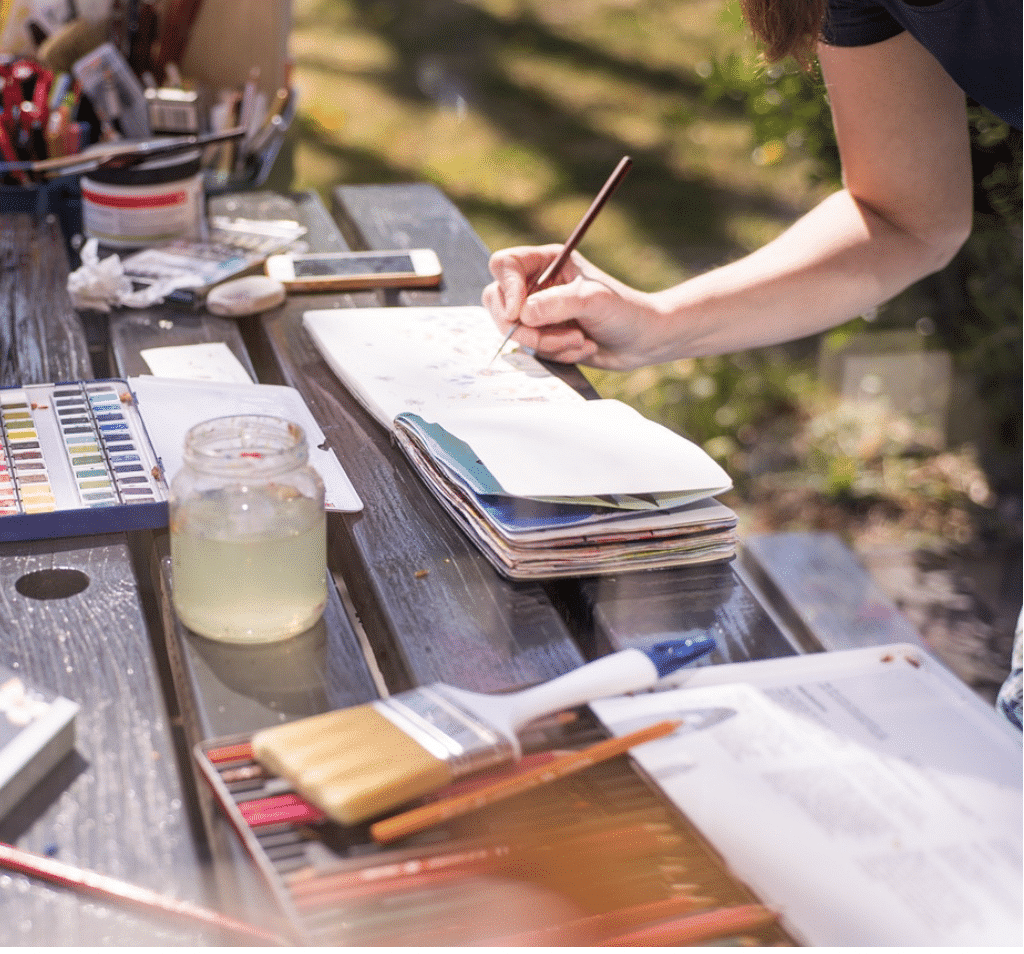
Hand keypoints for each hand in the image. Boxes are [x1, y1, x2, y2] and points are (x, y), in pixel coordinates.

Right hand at [482, 245, 667, 369]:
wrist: (644, 341)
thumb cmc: (625, 311)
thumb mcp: (594, 300)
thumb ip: (558, 303)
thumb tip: (521, 314)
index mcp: (546, 261)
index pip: (504, 264)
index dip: (506, 288)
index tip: (517, 313)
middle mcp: (537, 285)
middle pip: (498, 302)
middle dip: (526, 328)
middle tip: (556, 338)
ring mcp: (538, 312)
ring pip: (515, 332)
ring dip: (547, 344)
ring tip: (580, 341)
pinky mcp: (543, 337)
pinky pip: (530, 350)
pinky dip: (555, 354)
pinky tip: (581, 348)